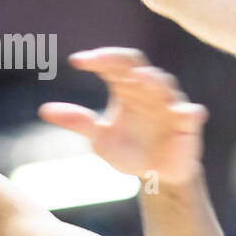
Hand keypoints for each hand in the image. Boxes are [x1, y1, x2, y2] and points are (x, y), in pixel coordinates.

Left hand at [40, 48, 207, 186]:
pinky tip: (187, 113)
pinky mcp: (187, 124)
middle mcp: (149, 90)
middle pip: (138, 65)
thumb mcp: (100, 139)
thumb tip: (44, 109)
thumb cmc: (129, 152)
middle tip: (104, 60)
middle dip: (123, 61)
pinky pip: (191, 114)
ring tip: (140, 78)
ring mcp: (170, 105)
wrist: (156, 177)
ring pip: (165, 84)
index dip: (98, 58)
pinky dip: (189, 112)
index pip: (114, 63)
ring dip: (153, 80)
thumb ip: (77, 121)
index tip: (76, 61)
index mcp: (127, 88)